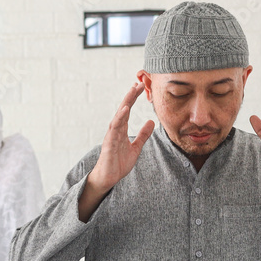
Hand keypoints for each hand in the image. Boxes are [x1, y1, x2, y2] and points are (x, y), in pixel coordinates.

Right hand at [78, 82, 154, 221]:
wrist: (109, 178)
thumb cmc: (118, 163)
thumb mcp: (136, 148)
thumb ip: (143, 135)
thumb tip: (151, 122)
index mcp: (121, 130)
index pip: (128, 110)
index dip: (133, 98)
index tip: (140, 86)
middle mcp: (115, 130)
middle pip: (123, 109)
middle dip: (130, 96)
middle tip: (138, 83)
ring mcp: (111, 136)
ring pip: (118, 116)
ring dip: (125, 103)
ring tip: (131, 91)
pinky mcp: (109, 144)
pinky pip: (114, 129)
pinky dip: (119, 118)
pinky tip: (124, 109)